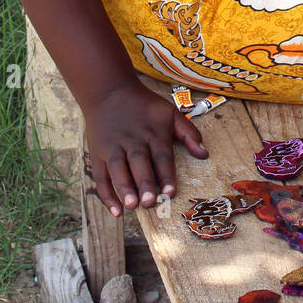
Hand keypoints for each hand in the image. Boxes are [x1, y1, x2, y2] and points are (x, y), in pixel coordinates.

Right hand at [84, 79, 208, 216]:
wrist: (110, 92)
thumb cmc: (144, 106)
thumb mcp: (170, 112)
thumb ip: (188, 133)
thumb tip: (204, 154)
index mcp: (153, 132)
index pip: (161, 156)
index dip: (166, 174)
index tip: (171, 192)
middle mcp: (133, 140)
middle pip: (139, 162)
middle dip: (144, 182)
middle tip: (149, 202)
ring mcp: (113, 147)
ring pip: (118, 168)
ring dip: (124, 187)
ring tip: (132, 205)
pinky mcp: (98, 153)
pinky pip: (101, 176)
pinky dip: (107, 194)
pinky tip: (116, 210)